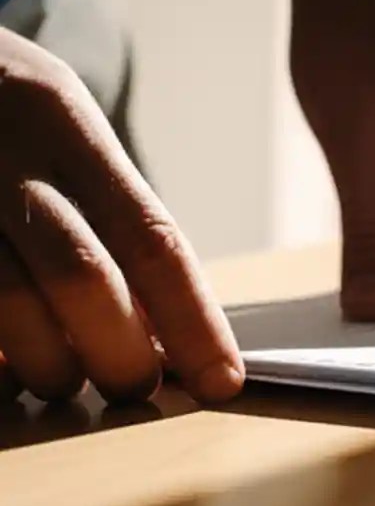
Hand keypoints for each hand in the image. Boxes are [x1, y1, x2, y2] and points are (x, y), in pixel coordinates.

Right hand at [0, 28, 242, 402]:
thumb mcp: (51, 124)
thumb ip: (105, 210)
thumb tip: (167, 327)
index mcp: (59, 118)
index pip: (150, 236)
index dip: (194, 320)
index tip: (223, 381)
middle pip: (81, 277)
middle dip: (122, 354)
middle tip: (136, 386)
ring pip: (6, 308)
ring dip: (51, 366)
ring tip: (64, 378)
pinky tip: (8, 368)